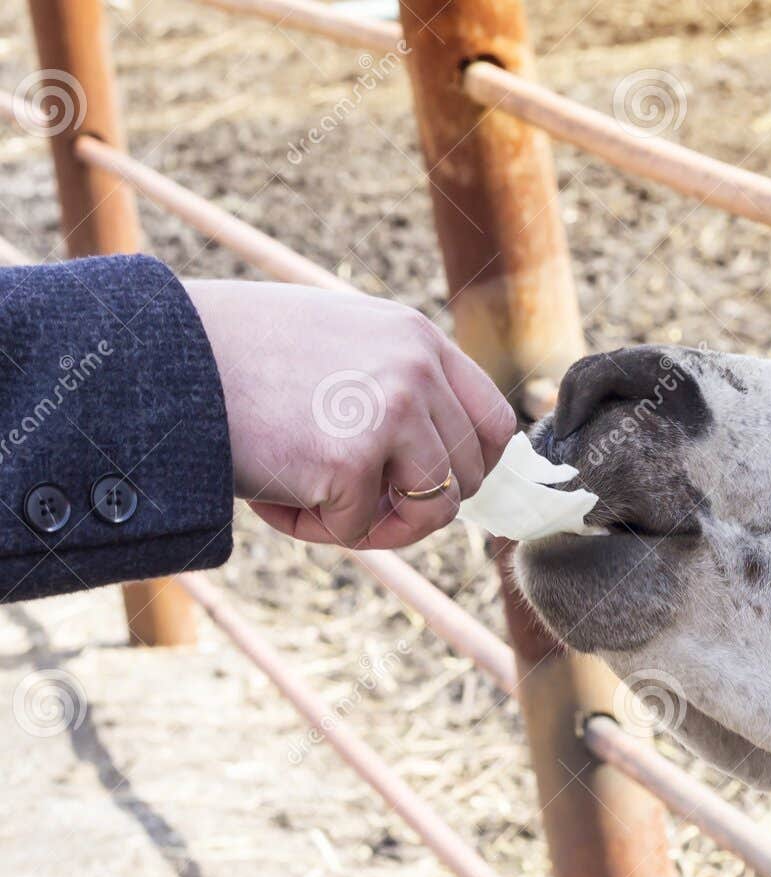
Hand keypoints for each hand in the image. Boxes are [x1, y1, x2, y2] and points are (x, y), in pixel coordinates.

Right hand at [184, 281, 517, 548]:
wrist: (159, 358)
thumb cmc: (238, 361)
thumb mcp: (338, 348)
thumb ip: (396, 389)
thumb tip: (448, 466)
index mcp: (417, 338)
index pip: (494, 422)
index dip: (471, 470)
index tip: (434, 492)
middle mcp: (416, 367)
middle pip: (467, 476)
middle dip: (416, 505)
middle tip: (354, 503)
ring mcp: (391, 410)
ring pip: (431, 510)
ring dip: (375, 524)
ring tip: (311, 501)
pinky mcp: (351, 458)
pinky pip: (358, 528)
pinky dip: (313, 528)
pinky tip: (269, 494)